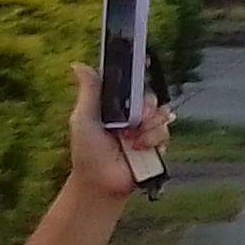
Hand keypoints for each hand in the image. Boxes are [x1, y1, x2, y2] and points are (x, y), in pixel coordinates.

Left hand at [63, 63, 165, 199]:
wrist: (101, 181)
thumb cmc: (87, 151)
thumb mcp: (83, 118)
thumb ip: (90, 92)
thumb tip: (78, 65)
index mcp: (116, 105)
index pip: (131, 84)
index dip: (140, 73)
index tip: (146, 63)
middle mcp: (133, 115)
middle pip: (151, 97)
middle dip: (147, 106)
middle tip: (136, 118)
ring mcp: (146, 129)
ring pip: (162, 114)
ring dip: (149, 127)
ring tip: (133, 140)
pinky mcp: (157, 144)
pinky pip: (166, 132)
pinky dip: (155, 139)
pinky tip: (141, 148)